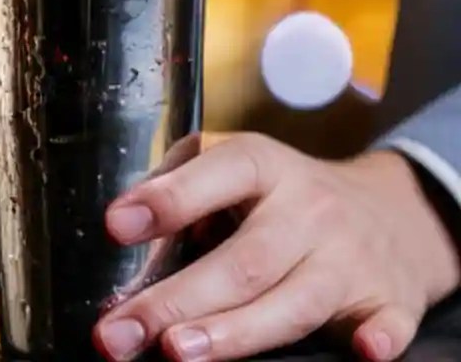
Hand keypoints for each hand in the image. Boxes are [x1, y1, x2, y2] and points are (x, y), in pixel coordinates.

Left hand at [94, 133, 460, 361]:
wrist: (394, 212)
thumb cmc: (283, 195)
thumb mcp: (230, 171)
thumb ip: (178, 196)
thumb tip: (122, 248)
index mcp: (263, 166)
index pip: (217, 173)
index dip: (167, 200)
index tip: (116, 225)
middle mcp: (309, 210)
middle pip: (242, 261)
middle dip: (175, 301)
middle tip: (121, 331)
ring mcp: (351, 258)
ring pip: (292, 303)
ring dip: (234, 332)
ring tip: (176, 350)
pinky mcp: (390, 300)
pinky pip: (385, 322)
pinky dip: (376, 339)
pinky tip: (361, 351)